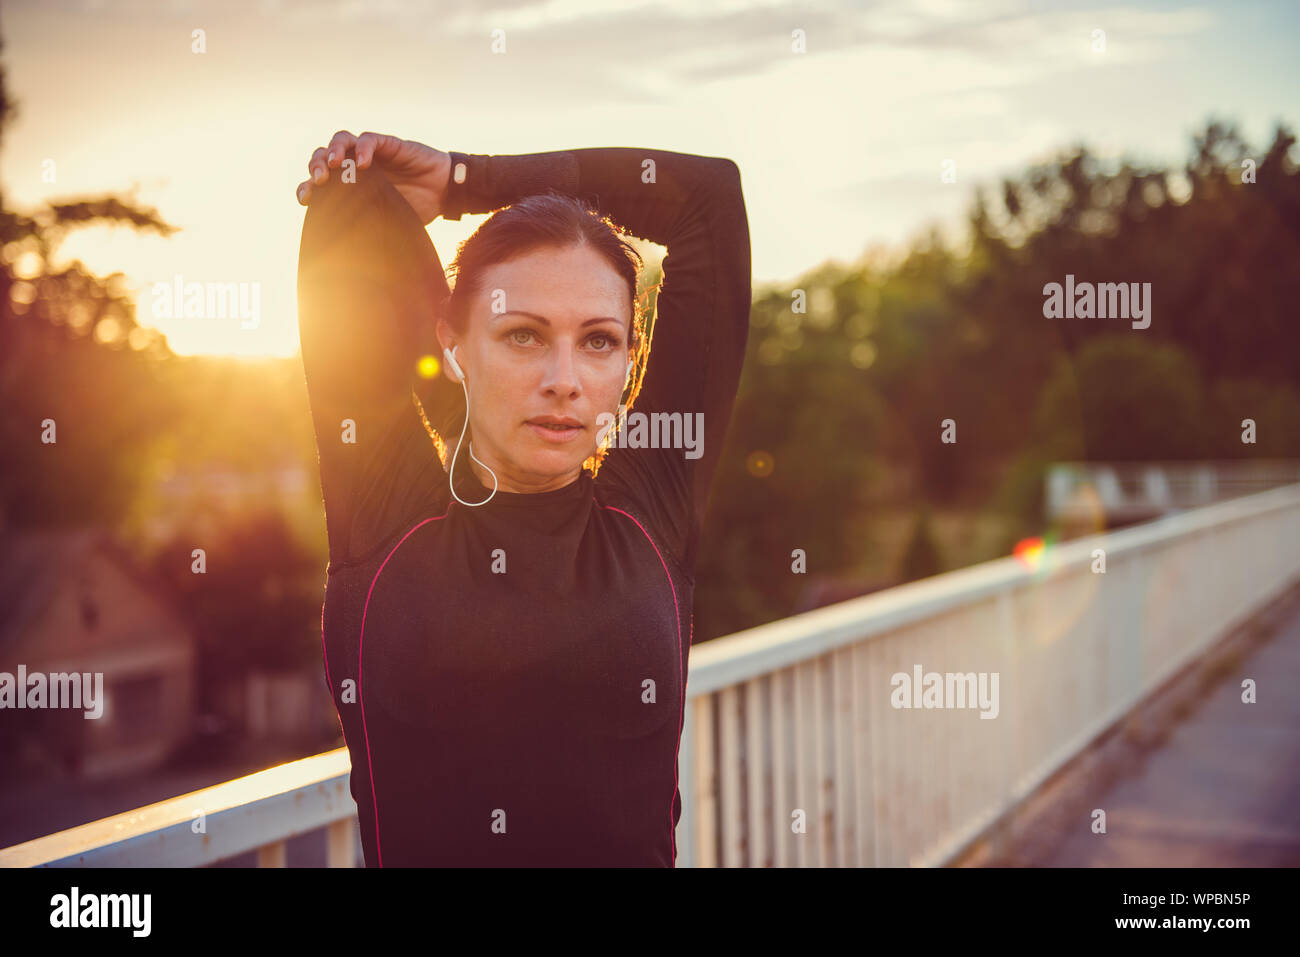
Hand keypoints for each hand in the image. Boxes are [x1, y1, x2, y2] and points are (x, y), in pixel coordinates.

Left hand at [295, 131, 451, 223]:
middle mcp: (356, 166)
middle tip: (319, 180)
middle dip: (316, 166)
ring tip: (335, 164)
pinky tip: (366, 161)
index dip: (307, 188)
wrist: (444, 195)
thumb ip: (367, 229)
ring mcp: (371, 153)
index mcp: (350, 186)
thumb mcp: (387, 223)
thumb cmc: (415, 210)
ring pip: (341, 140)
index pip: (319, 182)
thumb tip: (351, 259)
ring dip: (334, 150)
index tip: (305, 200)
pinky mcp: (388, 144)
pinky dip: (364, 148)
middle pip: (324, 156)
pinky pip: (370, 139)